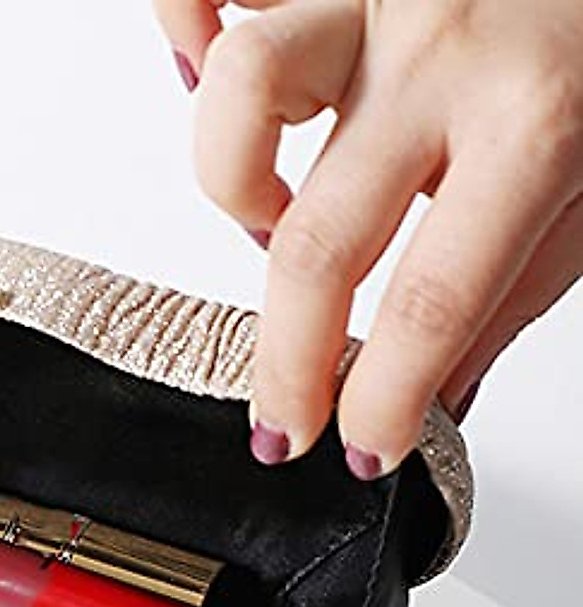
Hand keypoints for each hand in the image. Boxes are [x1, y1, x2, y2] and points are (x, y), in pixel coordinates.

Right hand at [154, 0, 582, 477]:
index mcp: (535, 122)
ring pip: (241, 90)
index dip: (382, 402)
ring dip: (232, 189)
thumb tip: (429, 396)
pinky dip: (186, 40)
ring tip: (265, 228)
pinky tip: (216, 95)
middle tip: (285, 421)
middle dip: (287, 365)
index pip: (431, 303)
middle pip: (317, 243)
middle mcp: (443, 53)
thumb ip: (504, 297)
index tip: (364, 450)